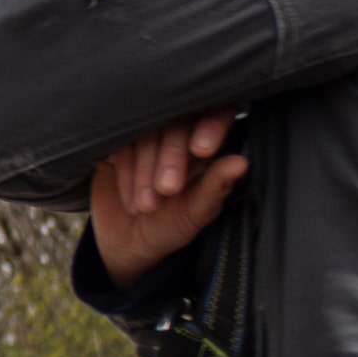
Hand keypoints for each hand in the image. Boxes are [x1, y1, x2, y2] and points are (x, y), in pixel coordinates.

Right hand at [87, 110, 247, 284]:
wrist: (126, 243)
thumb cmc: (169, 226)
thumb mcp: (195, 212)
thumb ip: (216, 186)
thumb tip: (241, 162)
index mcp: (205, 143)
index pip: (215, 114)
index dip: (211, 125)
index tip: (202, 150)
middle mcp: (175, 133)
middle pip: (176, 122)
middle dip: (172, 156)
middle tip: (168, 189)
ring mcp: (143, 135)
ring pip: (145, 132)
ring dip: (145, 170)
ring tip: (147, 206)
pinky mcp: (116, 143)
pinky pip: (119, 144)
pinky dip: (126, 172)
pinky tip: (131, 200)